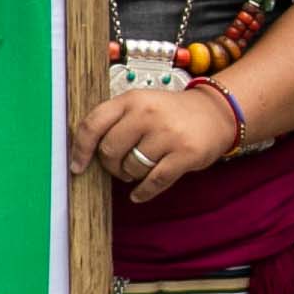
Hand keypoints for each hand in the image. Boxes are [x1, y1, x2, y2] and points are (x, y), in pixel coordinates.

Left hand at [79, 77, 242, 202]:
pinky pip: (154, 181)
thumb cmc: (170, 113)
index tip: (77, 166)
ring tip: (141, 167)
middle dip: (111, 165)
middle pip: (110, 151)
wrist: (216, 113)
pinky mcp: (185, 154)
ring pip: (132, 168)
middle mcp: (148, 114)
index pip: (93, 124)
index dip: (81, 149)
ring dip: (131, 175)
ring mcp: (168, 134)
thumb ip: (115, 121)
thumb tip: (84, 153)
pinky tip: (139, 193)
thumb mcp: (141, 104)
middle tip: (120, 165)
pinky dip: (143, 192)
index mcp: (131, 100)